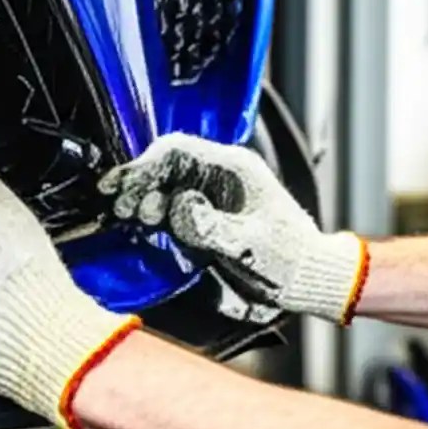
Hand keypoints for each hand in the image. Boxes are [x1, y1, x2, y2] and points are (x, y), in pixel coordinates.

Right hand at [99, 133, 367, 324]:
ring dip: (144, 197)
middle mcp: (220, 174)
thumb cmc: (289, 259)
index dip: (144, 166)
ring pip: (166, 182)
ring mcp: (213, 193)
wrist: (308, 277)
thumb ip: (211, 227)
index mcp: (234, 169)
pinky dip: (153, 211)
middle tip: (119, 208)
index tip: (122, 187)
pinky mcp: (208, 212)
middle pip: (166, 164)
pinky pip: (173, 203)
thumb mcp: (251, 246)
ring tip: (128, 218)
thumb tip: (179, 207)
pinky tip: (140, 223)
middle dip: (139, 182)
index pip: (178, 151)